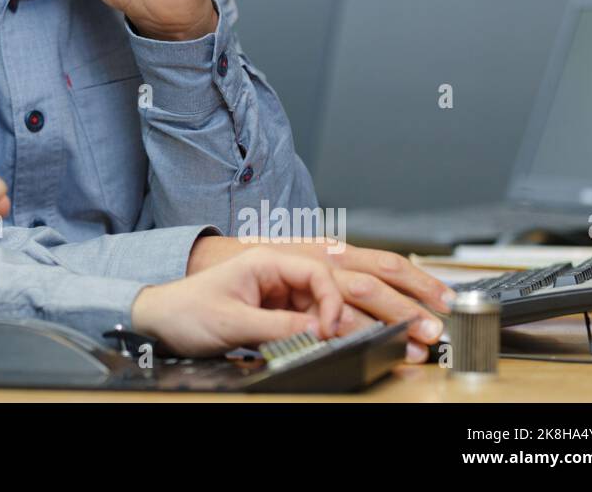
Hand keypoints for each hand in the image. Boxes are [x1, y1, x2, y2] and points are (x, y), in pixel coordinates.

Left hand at [131, 247, 342, 356]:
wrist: (158, 323)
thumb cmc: (185, 312)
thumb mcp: (232, 322)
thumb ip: (278, 328)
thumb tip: (319, 332)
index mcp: (265, 263)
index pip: (316, 274)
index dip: (331, 301)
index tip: (328, 330)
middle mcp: (273, 276)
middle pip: (320, 293)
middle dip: (329, 319)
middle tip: (328, 345)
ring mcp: (272, 296)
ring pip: (312, 312)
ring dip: (316, 332)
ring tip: (309, 350)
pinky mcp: (268, 315)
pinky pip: (297, 326)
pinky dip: (302, 339)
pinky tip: (297, 351)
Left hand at [187, 235, 454, 360]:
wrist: (162, 312)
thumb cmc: (189, 308)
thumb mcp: (229, 320)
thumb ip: (276, 326)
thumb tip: (319, 333)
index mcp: (271, 259)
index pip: (322, 275)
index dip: (336, 306)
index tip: (335, 332)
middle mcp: (290, 266)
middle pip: (353, 275)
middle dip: (394, 298)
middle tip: (428, 323)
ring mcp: (297, 284)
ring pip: (357, 290)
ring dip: (393, 307)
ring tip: (429, 322)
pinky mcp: (298, 302)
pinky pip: (342, 308)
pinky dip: (371, 319)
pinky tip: (398, 324)